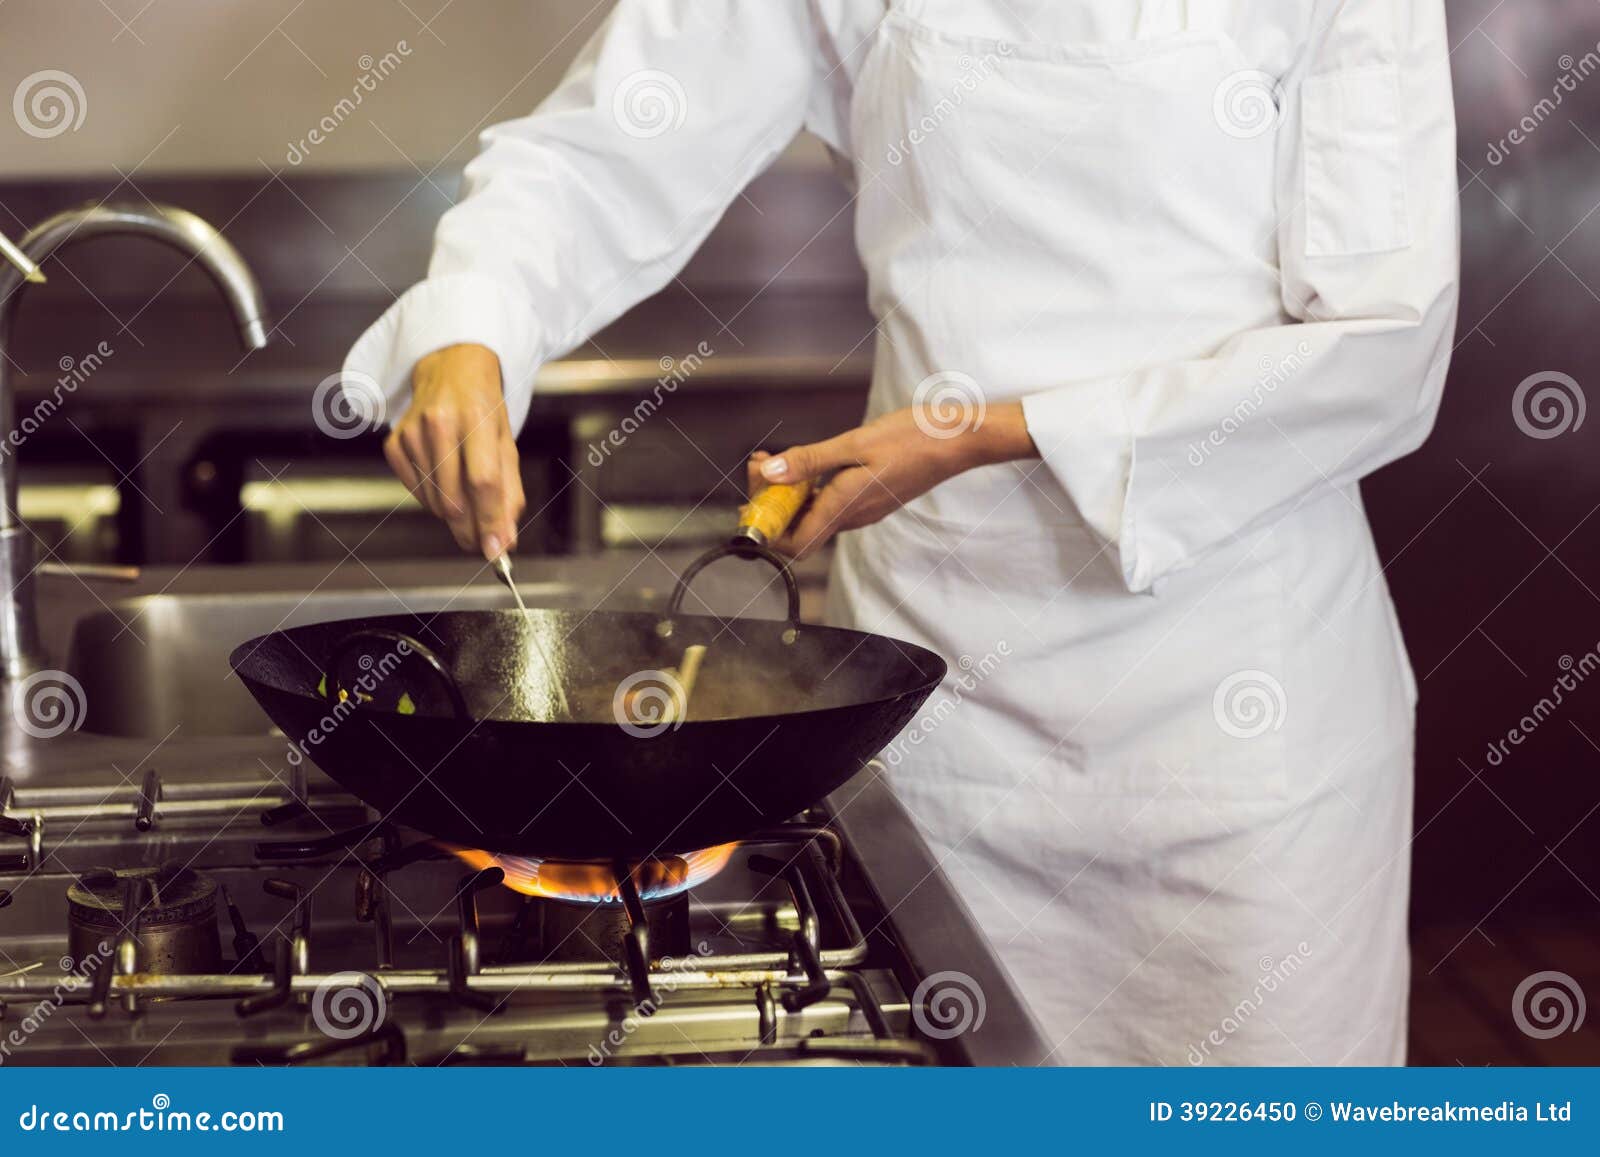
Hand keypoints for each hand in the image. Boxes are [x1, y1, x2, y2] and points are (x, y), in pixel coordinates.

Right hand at [384, 343, 525, 558]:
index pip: (484, 481)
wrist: (449, 369)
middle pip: (456, 499)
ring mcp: (412, 433)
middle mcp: (440, 424)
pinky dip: (434, 500)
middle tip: (484, 544)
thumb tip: (506, 541)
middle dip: (472, 530)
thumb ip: (509, 494)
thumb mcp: (505, 443)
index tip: (497, 552)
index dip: (490, 521)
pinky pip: (417, 493)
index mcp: (476, 418)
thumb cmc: (483, 409)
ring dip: (455, 515)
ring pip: (435, 502)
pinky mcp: (394, 443)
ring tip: (467, 497)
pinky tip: (444, 480)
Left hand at [746, 401, 1036, 558]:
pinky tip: (809, 464)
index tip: (756, 492)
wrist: (958, 441)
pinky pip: (831, 505)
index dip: (767, 527)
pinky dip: (811, 488)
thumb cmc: (913, 438)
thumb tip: (771, 473)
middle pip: (799, 530)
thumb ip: (811, 460)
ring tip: (777, 459)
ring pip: (814, 516)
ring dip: (789, 493)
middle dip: (772, 502)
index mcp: (845, 506)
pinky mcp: (870, 499)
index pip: (794, 544)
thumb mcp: (855, 442)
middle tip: (762, 465)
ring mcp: (863, 510)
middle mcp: (853, 517)